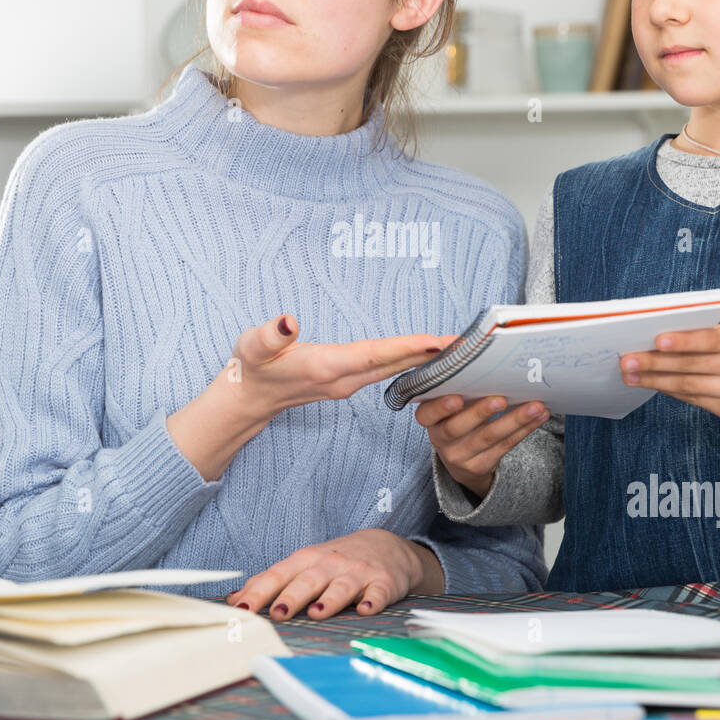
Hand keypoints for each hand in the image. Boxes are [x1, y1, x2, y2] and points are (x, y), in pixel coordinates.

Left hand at [223, 528, 444, 621]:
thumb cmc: (335, 561)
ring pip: (342, 586)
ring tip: (317, 612)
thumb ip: (270, 581)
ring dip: (330, 599)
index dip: (259, 592)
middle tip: (277, 613)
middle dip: (292, 596)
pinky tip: (367, 610)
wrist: (386, 546)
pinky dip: (373, 601)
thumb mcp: (303, 565)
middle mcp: (330, 564)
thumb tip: (233, 599)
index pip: (278, 575)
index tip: (242, 609)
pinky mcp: (383, 583)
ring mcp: (357, 573)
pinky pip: (378, 593)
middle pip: (308, 580)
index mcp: (306, 561)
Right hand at [225, 313, 456, 418]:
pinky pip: (389, 372)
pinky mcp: (350, 382)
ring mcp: (349, 384)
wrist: (248, 398)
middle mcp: (344, 380)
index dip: (408, 348)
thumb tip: (289, 320)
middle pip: (396, 365)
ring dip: (428, 360)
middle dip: (433, 355)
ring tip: (462, 348)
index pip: (375, 356)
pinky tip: (433, 358)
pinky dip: (413, 363)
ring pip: (396, 370)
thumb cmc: (250, 368)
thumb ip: (270, 335)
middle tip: (471, 344)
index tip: (440, 342)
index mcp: (326, 368)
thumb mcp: (251, 347)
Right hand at [415, 395, 549, 498]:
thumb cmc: (457, 417)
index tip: (457, 398)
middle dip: (481, 412)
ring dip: (514, 420)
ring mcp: (459, 456)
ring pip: (488, 437)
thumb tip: (466, 346)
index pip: (426, 415)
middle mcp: (441, 439)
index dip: (440, 407)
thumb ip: (456, 382)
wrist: (462, 458)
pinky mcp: (480, 466)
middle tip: (501, 399)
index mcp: (430, 419)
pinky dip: (524, 429)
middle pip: (458, 427)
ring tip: (535, 406)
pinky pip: (505, 446)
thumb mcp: (449, 403)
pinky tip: (538, 416)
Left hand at [619, 323, 719, 429]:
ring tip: (631, 374)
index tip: (657, 340)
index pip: (711, 339)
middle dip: (655, 363)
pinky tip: (652, 384)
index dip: (684, 341)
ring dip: (655, 380)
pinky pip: (693, 400)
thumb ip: (712, 336)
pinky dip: (670, 391)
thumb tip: (665, 339)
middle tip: (627, 359)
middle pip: (692, 365)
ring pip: (688, 385)